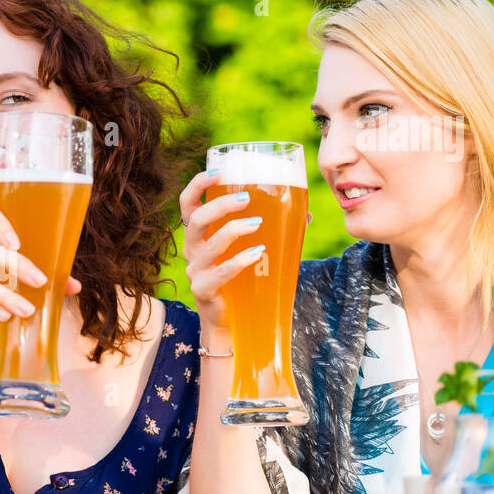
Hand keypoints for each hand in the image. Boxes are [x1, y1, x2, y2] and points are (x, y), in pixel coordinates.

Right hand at [179, 168, 262, 333]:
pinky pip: (219, 273)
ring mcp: (196, 271)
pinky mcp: (204, 291)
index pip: (188, 204)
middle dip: (220, 205)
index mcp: (199, 234)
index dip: (197, 185)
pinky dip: (238, 261)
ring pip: (209, 245)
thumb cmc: (241, 279)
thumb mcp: (248, 250)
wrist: (233, 322)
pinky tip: (257, 253)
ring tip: (257, 223)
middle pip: (196, 219)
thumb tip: (305, 214)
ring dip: (233, 230)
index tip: (218, 171)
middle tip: (246, 199)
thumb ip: (271, 230)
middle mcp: (192, 250)